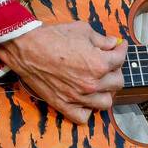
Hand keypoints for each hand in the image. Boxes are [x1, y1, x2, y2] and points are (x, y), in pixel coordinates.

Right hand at [0, 21, 126, 124]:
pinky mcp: (64, 105)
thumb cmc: (53, 36)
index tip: (119, 47)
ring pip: (105, 103)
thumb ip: (102, 39)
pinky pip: (84, 116)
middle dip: (116, 70)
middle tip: (110, 63)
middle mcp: (92, 84)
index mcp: (99, 64)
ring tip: (101, 83)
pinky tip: (85, 98)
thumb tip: (113, 44)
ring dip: (106, 92)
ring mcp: (78, 97)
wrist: (26, 49)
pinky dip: (87, 110)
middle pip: (118, 82)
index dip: (121, 50)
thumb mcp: (82, 30)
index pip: (120, 59)